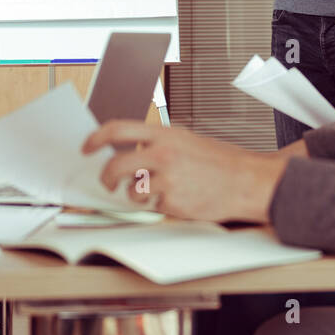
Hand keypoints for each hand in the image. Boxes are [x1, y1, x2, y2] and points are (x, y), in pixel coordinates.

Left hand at [81, 121, 287, 222]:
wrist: (246, 180)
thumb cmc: (220, 162)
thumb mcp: (186, 140)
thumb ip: (158, 143)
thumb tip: (131, 149)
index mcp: (165, 134)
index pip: (118, 128)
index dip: (96, 137)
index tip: (87, 146)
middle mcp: (163, 154)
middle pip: (116, 164)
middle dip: (107, 177)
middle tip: (108, 182)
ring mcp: (168, 179)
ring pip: (132, 190)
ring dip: (137, 195)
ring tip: (156, 192)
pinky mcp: (173, 202)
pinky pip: (153, 206)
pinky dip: (160, 205)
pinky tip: (177, 198)